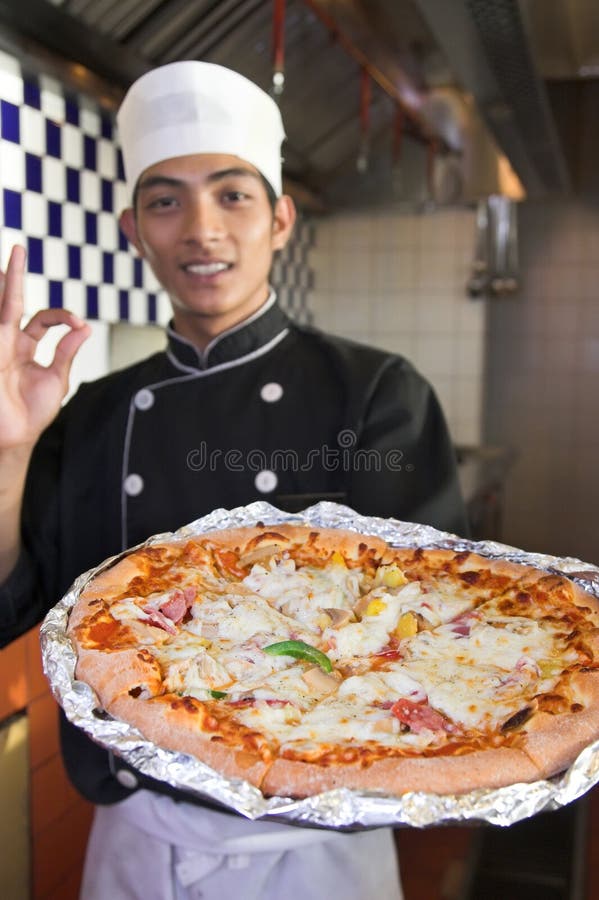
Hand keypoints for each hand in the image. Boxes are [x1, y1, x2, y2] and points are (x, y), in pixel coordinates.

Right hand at [0, 245, 90, 450]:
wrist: (14, 436)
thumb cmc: (32, 413)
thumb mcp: (56, 379)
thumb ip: (67, 352)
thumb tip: (84, 328)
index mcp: (25, 347)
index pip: (42, 319)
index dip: (61, 316)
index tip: (78, 324)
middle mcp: (7, 342)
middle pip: (9, 301)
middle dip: (11, 277)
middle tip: (15, 249)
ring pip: (0, 306)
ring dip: (2, 283)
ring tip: (6, 260)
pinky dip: (1, 304)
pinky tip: (0, 282)